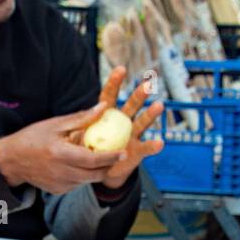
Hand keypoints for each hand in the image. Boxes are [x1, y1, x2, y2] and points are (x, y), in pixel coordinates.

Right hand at [0, 102, 123, 195]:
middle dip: (108, 167)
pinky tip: (79, 165)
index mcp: (60, 154)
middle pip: (94, 175)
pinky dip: (83, 176)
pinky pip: (77, 184)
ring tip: (99, 158)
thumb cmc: (33, 137)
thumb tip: (104, 107)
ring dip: (96, 171)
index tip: (123, 152)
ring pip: (87, 181)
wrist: (12, 160)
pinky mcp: (57, 191)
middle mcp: (60, 172)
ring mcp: (59, 184)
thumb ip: (82, 118)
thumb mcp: (56, 124)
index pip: (93, 159)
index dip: (110, 157)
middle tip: (118, 157)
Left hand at [86, 66, 164, 188]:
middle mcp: (123, 121)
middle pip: (132, 105)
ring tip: (158, 106)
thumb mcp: (79, 136)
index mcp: (107, 114)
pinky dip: (153, 146)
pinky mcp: (137, 150)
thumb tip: (89, 115)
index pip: (110, 96)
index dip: (115, 83)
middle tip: (148, 85)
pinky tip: (159, 142)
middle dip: (139, 95)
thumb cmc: (88, 148)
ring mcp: (132, 135)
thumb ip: (82, 126)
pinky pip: (146, 147)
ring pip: (143, 122)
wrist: (98, 169)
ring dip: (151, 114)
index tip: (121, 69)